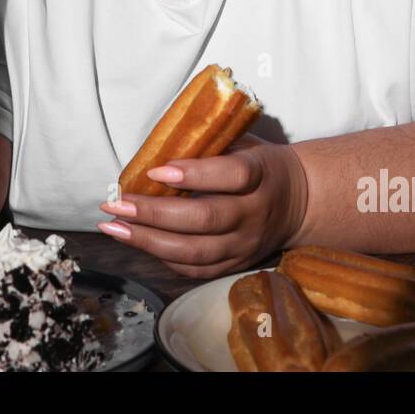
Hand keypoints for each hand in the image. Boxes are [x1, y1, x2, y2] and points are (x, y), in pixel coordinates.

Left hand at [97, 134, 310, 278]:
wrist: (301, 201)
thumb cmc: (258, 165)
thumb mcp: (243, 144)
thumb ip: (207, 146)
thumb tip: (154, 147)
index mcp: (260, 174)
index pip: (231, 176)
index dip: (193, 175)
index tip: (155, 171)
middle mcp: (254, 213)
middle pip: (204, 219)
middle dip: (153, 213)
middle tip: (115, 203)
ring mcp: (246, 244)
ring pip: (195, 251)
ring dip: (148, 240)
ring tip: (113, 227)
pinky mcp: (236, 264)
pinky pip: (195, 269)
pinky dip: (162, 257)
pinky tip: (136, 241)